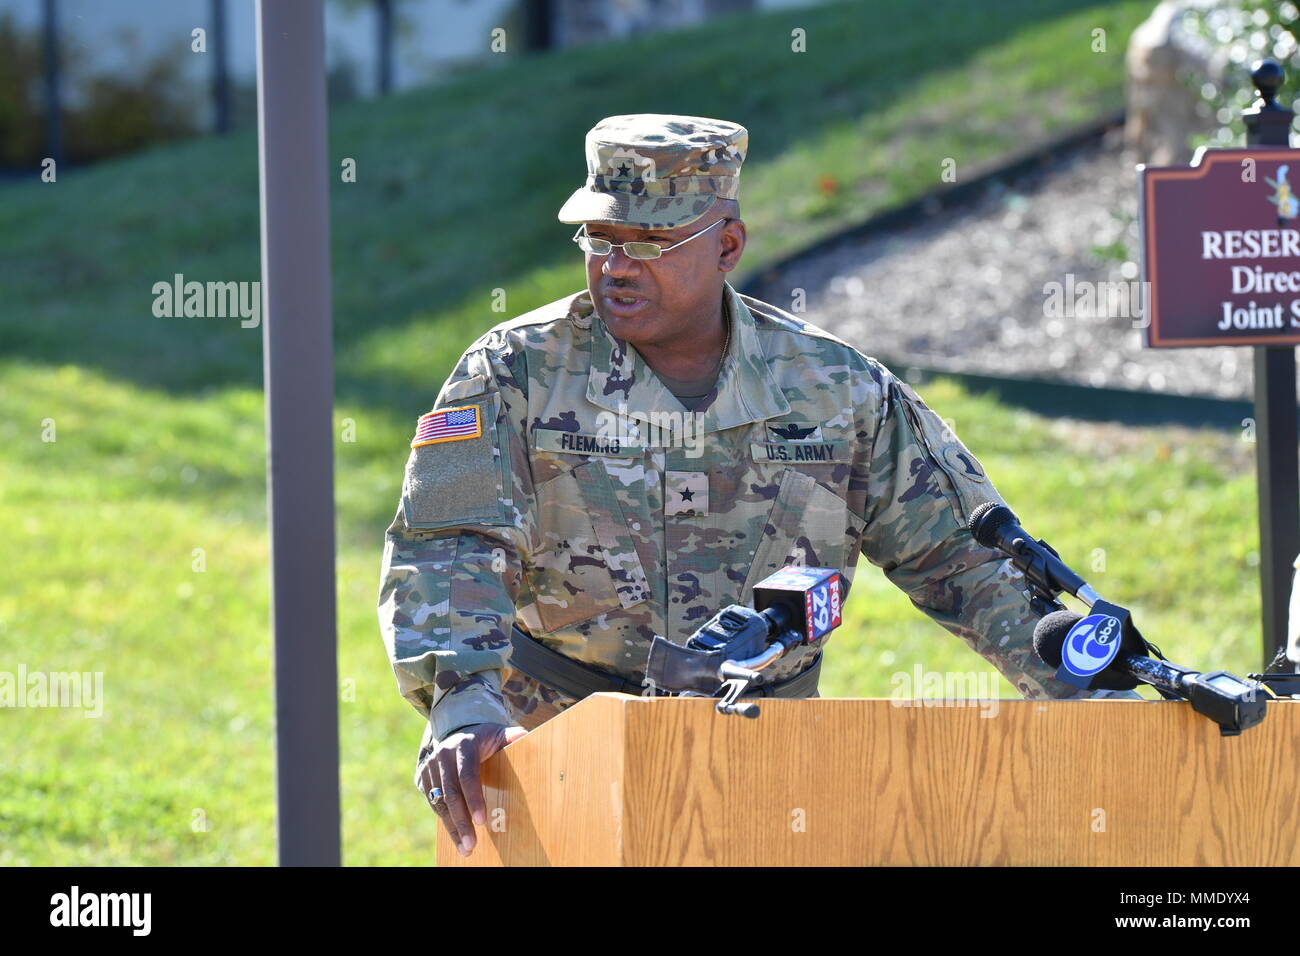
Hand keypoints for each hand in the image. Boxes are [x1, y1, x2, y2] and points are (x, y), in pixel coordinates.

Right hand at [415, 722, 526, 856]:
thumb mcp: (498, 734)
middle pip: (451, 794)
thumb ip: (512, 737)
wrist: (458, 733)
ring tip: (466, 848)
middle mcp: (443, 754)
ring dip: (452, 828)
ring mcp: (430, 766)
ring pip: (439, 803)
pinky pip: (433, 804)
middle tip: (472, 844)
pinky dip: (445, 821)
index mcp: (464, 745)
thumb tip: (525, 737)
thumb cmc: (485, 739)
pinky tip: (456, 837)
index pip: (467, 775)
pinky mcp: (423, 777)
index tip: (482, 821)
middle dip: (461, 821)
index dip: (474, 798)